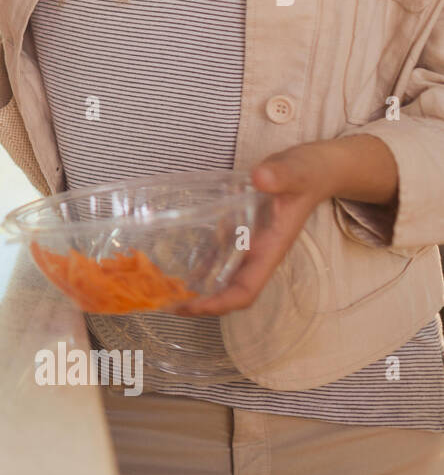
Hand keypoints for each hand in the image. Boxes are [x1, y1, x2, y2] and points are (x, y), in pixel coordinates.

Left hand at [177, 140, 376, 316]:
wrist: (315, 168)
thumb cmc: (308, 173)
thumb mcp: (297, 171)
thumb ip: (281, 175)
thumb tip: (261, 178)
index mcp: (270, 249)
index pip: (246, 290)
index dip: (221, 303)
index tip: (193, 306)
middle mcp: (256, 253)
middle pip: (226, 291)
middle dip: (198, 301)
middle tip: (163, 302)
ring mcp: (245, 244)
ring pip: (217, 275)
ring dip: (192, 286)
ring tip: (158, 289)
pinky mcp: (237, 231)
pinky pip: (214, 254)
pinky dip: (193, 263)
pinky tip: (168, 263)